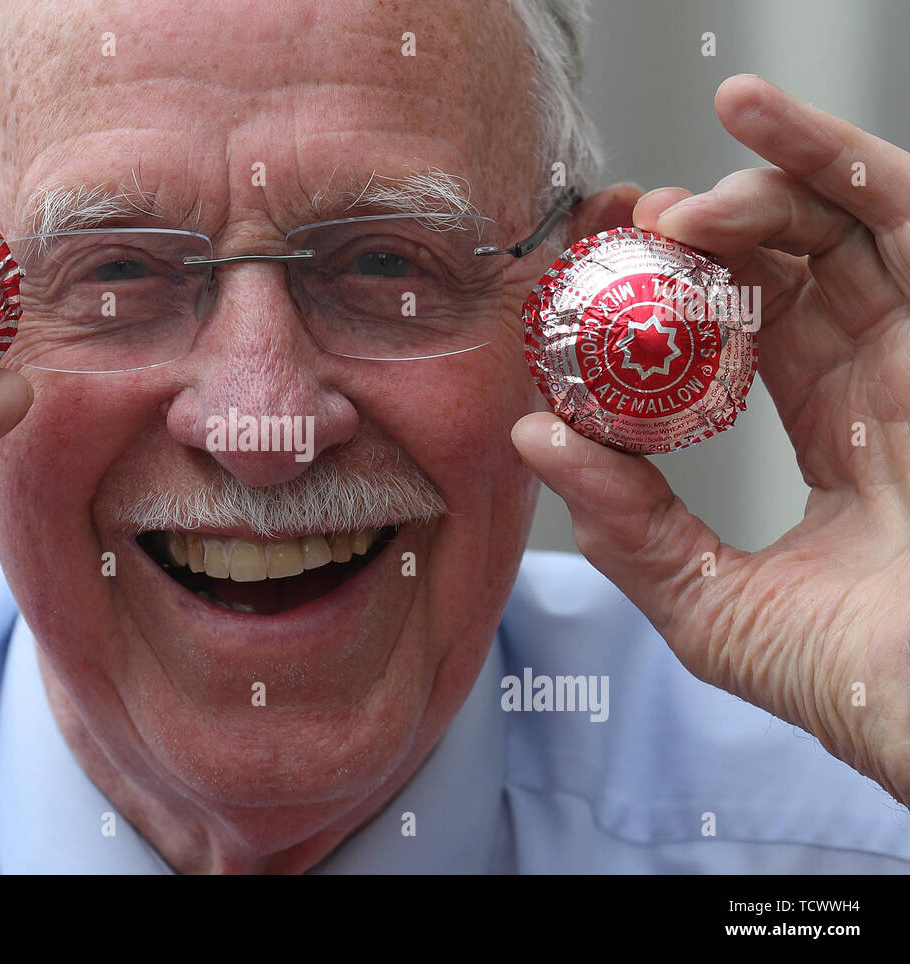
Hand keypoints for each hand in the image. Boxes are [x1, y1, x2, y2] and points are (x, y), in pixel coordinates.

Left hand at [512, 74, 909, 804]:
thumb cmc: (856, 677)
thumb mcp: (710, 603)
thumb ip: (625, 527)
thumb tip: (534, 439)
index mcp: (830, 426)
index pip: (745, 323)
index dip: (674, 289)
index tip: (598, 275)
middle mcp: (879, 370)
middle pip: (788, 257)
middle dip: (702, 230)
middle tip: (625, 234)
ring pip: (838, 215)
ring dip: (747, 186)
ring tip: (665, 209)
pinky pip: (902, 205)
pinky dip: (830, 150)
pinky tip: (755, 114)